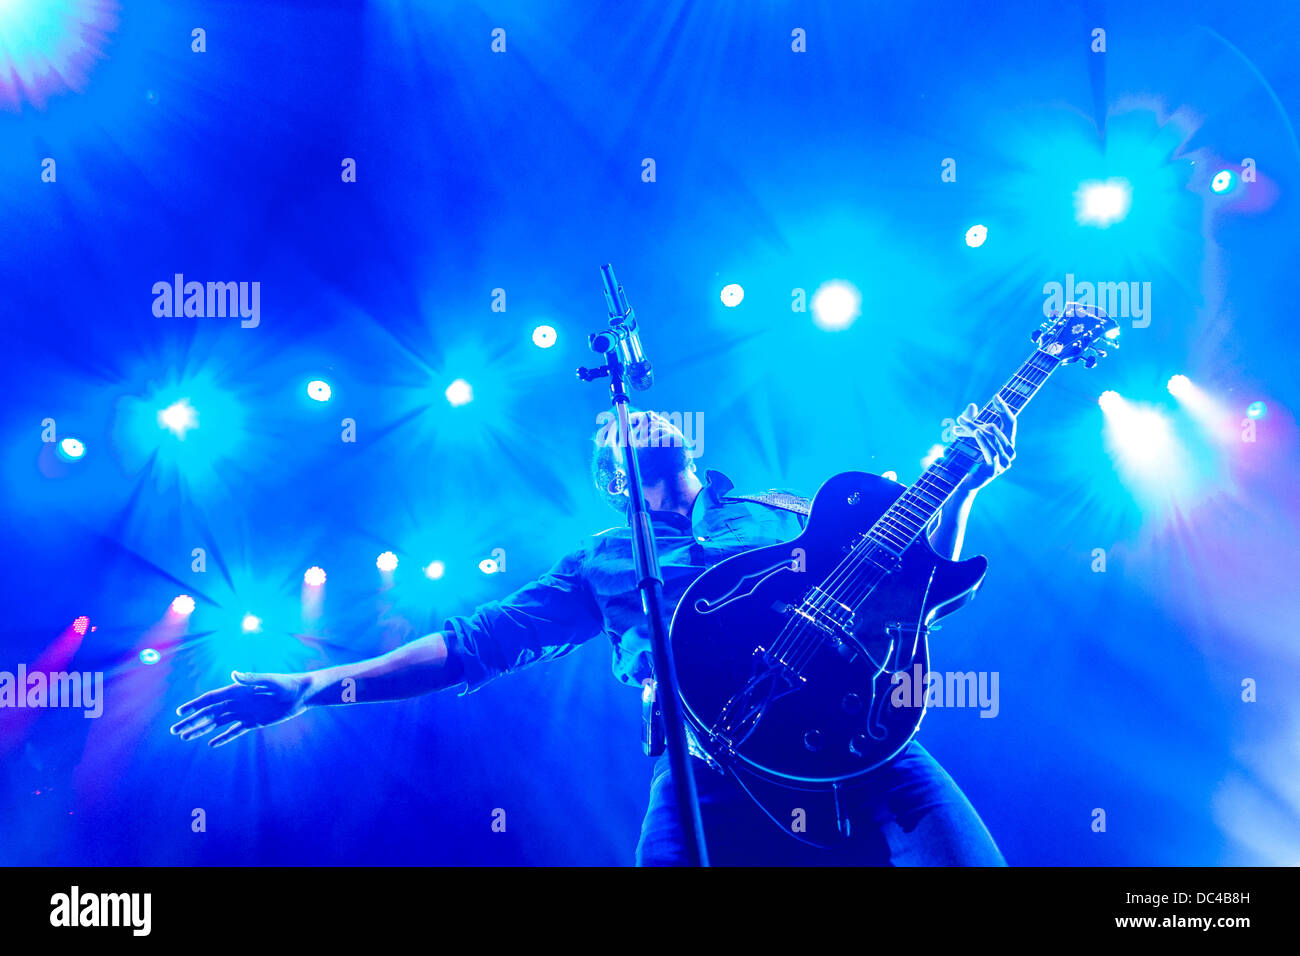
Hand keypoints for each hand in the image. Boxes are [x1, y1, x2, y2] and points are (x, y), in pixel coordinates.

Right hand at [170, 670, 310, 747]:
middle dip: (192, 722)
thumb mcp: (271, 681)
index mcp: (238, 691)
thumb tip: (234, 674)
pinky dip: (223, 738)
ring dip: (201, 730)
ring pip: (218, 724)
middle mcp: (237, 702)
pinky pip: (234, 731)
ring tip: (185, 738)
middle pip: (209, 714)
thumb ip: (252, 679)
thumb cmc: (287, 684)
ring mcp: (244, 713)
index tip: (179, 713)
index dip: (194, 706)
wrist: (302, 694)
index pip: (211, 699)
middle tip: (175, 731)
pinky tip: (211, 744)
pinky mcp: (253, 722)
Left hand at [953, 395, 1015, 489]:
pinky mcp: (994, 470)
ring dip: (978, 430)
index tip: (996, 397)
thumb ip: (971, 423)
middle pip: (1000, 429)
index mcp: (1007, 443)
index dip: (1004, 409)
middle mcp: (1009, 452)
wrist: (961, 483)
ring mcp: (1004, 462)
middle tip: (961, 418)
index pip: (1010, 422)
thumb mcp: (968, 439)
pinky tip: (977, 433)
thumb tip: (972, 405)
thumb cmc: (967, 460)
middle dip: (982, 421)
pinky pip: (991, 452)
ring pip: (994, 439)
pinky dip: (984, 441)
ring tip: (966, 424)